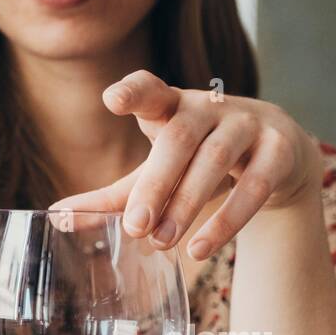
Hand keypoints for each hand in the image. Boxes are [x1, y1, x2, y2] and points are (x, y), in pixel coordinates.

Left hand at [51, 69, 322, 260]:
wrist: (279, 158)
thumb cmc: (203, 161)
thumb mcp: (159, 174)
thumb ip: (115, 197)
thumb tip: (56, 218)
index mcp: (172, 106)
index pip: (151, 88)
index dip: (133, 91)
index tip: (113, 100)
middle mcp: (210, 108)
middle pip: (179, 137)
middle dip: (156, 184)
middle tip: (134, 228)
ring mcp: (248, 125)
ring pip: (215, 161)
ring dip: (187, 203)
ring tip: (163, 243)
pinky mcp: (279, 151)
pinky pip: (254, 186)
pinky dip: (228, 219)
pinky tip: (201, 246)